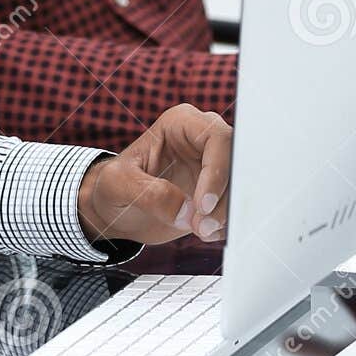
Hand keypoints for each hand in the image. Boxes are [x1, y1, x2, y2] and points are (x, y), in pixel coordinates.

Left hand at [78, 104, 230, 247]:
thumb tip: (187, 211)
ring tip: (200, 231)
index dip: (217, 171)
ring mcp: (214, 168)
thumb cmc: (113, 186)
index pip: (217, 137)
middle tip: (202, 225)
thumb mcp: (119, 185)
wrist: (117, 210)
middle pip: (238, 161)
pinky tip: (204, 232)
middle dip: (224, 198)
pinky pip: (237, 207)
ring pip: (242, 187)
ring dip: (226, 215)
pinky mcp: (219, 194)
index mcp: (181, 124)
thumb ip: (150, 194)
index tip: (201, 205)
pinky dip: (226, 225)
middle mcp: (203, 142)